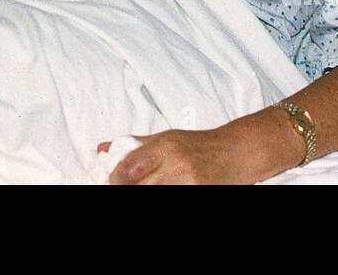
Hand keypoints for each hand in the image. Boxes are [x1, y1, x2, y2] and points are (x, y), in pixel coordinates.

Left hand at [107, 113, 300, 184]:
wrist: (236, 152)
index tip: (113, 181)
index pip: (127, 168)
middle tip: (128, 187)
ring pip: (153, 195)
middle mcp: (176, 164)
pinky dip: (166, 196)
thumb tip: (102, 149)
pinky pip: (173, 199)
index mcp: (164, 146)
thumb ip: (133, 145)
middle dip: (128, 189)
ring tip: (152, 186)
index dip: (115, 179)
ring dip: (147, 192)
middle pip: (137, 187)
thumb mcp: (165, 137)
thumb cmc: (199, 144)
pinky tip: (165, 190)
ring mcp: (189, 183)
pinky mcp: (200, 193)